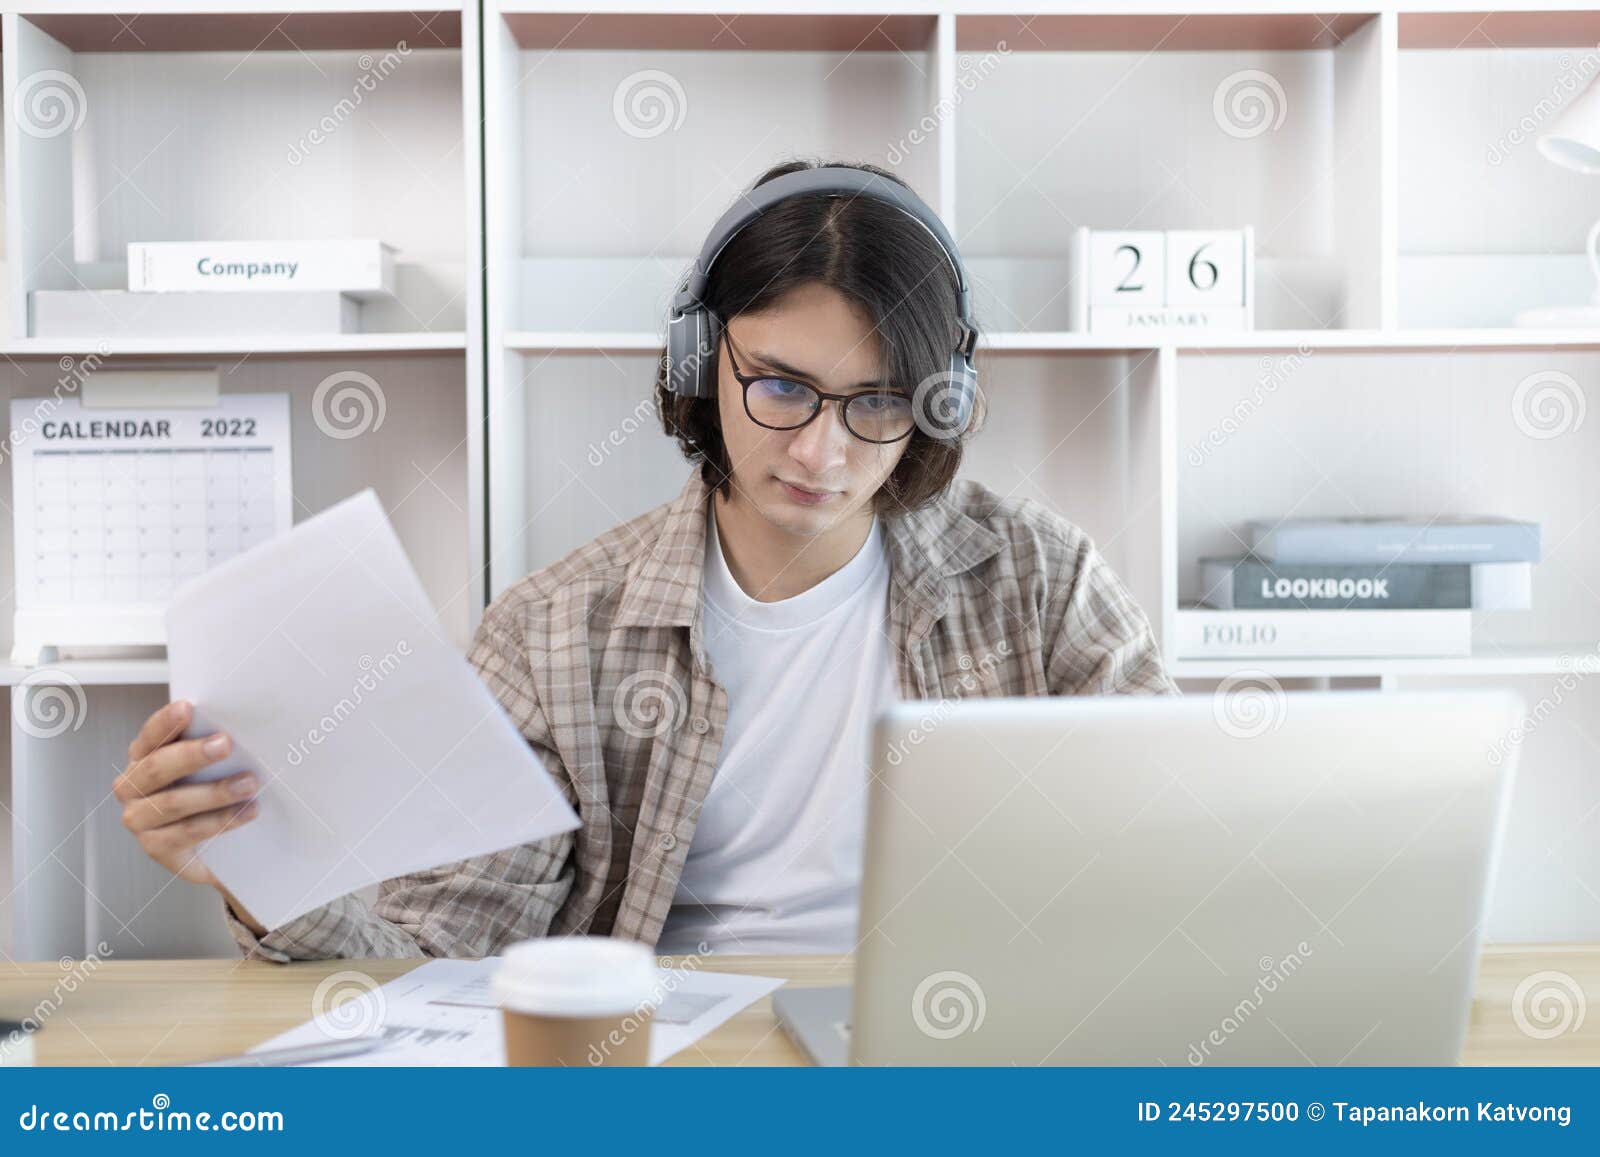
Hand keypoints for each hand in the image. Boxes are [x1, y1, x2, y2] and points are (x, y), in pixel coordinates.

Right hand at [114, 699, 266, 933]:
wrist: (212, 846)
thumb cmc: (204, 794)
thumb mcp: (205, 766)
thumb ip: (208, 744)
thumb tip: (237, 723)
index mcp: (142, 757)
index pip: (150, 735)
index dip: (166, 722)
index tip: (187, 707)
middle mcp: (132, 787)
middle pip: (158, 768)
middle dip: (193, 755)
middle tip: (226, 744)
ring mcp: (139, 818)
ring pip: (173, 802)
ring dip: (214, 792)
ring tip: (248, 783)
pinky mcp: (154, 846)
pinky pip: (186, 832)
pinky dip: (220, 821)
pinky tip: (246, 812)